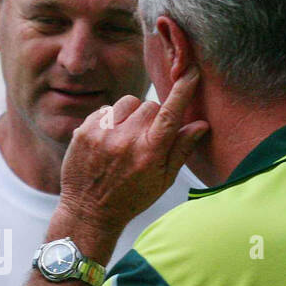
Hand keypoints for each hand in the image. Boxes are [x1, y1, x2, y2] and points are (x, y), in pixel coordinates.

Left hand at [57, 68, 207, 243]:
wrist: (88, 212)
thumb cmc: (131, 198)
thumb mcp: (163, 180)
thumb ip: (181, 149)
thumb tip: (201, 124)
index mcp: (149, 153)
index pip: (169, 113)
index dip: (182, 90)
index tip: (190, 72)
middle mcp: (125, 141)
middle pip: (150, 105)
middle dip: (153, 116)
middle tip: (147, 138)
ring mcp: (102, 134)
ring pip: (128, 102)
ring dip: (132, 114)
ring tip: (127, 137)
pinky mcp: (83, 131)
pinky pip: (107, 109)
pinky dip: (112, 120)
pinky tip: (109, 140)